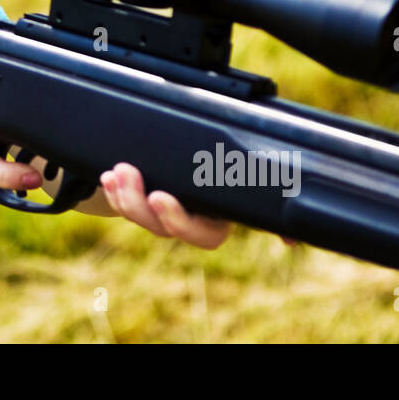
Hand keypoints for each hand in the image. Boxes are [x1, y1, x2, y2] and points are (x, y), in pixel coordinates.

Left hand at [99, 163, 300, 247]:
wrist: (203, 160)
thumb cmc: (233, 164)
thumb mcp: (252, 176)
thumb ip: (270, 194)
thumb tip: (292, 239)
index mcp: (218, 219)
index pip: (202, 234)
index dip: (178, 219)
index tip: (159, 196)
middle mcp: (189, 222)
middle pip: (162, 227)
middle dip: (140, 205)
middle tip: (128, 175)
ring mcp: (164, 215)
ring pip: (140, 217)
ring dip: (125, 194)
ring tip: (116, 171)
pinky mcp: (144, 202)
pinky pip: (126, 204)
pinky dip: (114, 191)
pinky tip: (106, 175)